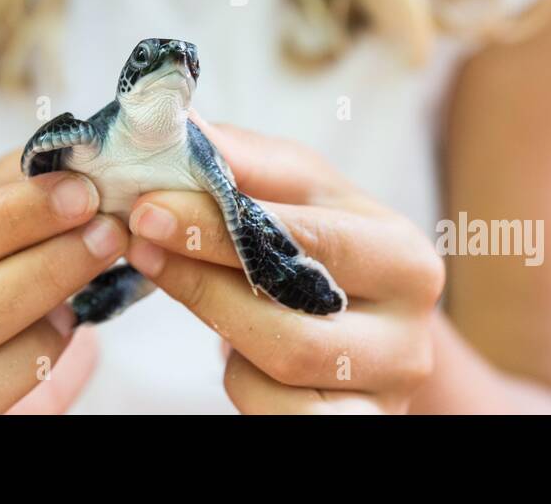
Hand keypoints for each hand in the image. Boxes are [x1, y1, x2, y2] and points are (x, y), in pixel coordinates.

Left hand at [124, 123, 444, 412]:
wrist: (371, 332)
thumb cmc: (323, 248)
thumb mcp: (299, 194)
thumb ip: (244, 160)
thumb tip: (179, 123)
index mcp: (402, 251)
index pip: (305, 234)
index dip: (218, 222)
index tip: (148, 205)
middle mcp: (412, 325)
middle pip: (293, 305)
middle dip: (203, 272)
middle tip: (139, 241)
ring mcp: (391, 386)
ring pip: (284, 364)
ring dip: (215, 322)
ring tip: (175, 284)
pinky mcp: (363, 427)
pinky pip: (283, 415)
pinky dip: (246, 387)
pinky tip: (233, 355)